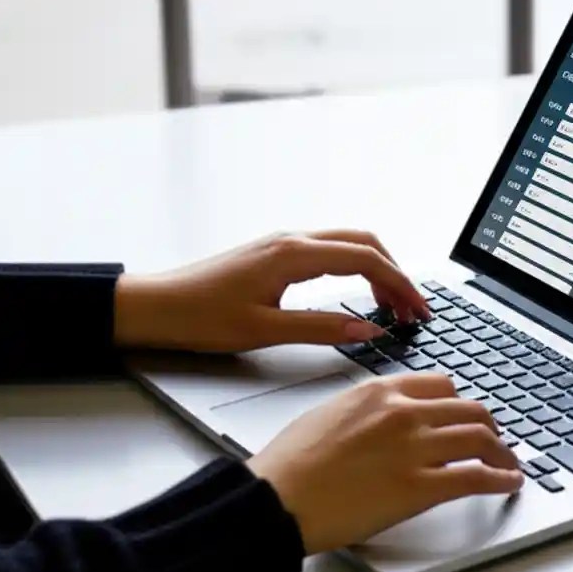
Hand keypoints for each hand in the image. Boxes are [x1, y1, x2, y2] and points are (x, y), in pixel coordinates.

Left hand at [113, 230, 430, 352]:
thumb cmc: (198, 317)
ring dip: (378, 271)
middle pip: (364, 243)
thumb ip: (321, 329)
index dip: (400, 284)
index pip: (366, 259)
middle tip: (413, 310)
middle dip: (396, 274)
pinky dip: (356, 270)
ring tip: (392, 307)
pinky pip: (330, 253)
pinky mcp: (275, 256)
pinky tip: (358, 295)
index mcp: (293, 255)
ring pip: (348, 246)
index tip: (419, 309)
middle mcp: (292, 241)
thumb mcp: (264, 331)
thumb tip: (367, 329)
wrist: (154, 306)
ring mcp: (284, 245)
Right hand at [246, 373, 523, 553]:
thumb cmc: (289, 465)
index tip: (466, 415)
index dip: (460, 403)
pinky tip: (509, 484)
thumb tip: (382, 421)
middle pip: (469, 408)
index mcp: (379, 391)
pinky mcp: (420, 487)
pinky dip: (501, 479)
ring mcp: (415, 448)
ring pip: (481, 438)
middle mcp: (403, 412)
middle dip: (489, 426)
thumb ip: (365, 410)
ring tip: (507, 464)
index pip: (441, 385)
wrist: (275, 499)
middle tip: (494, 441)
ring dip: (501, 452)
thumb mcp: (328, 414)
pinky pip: (476, 477)